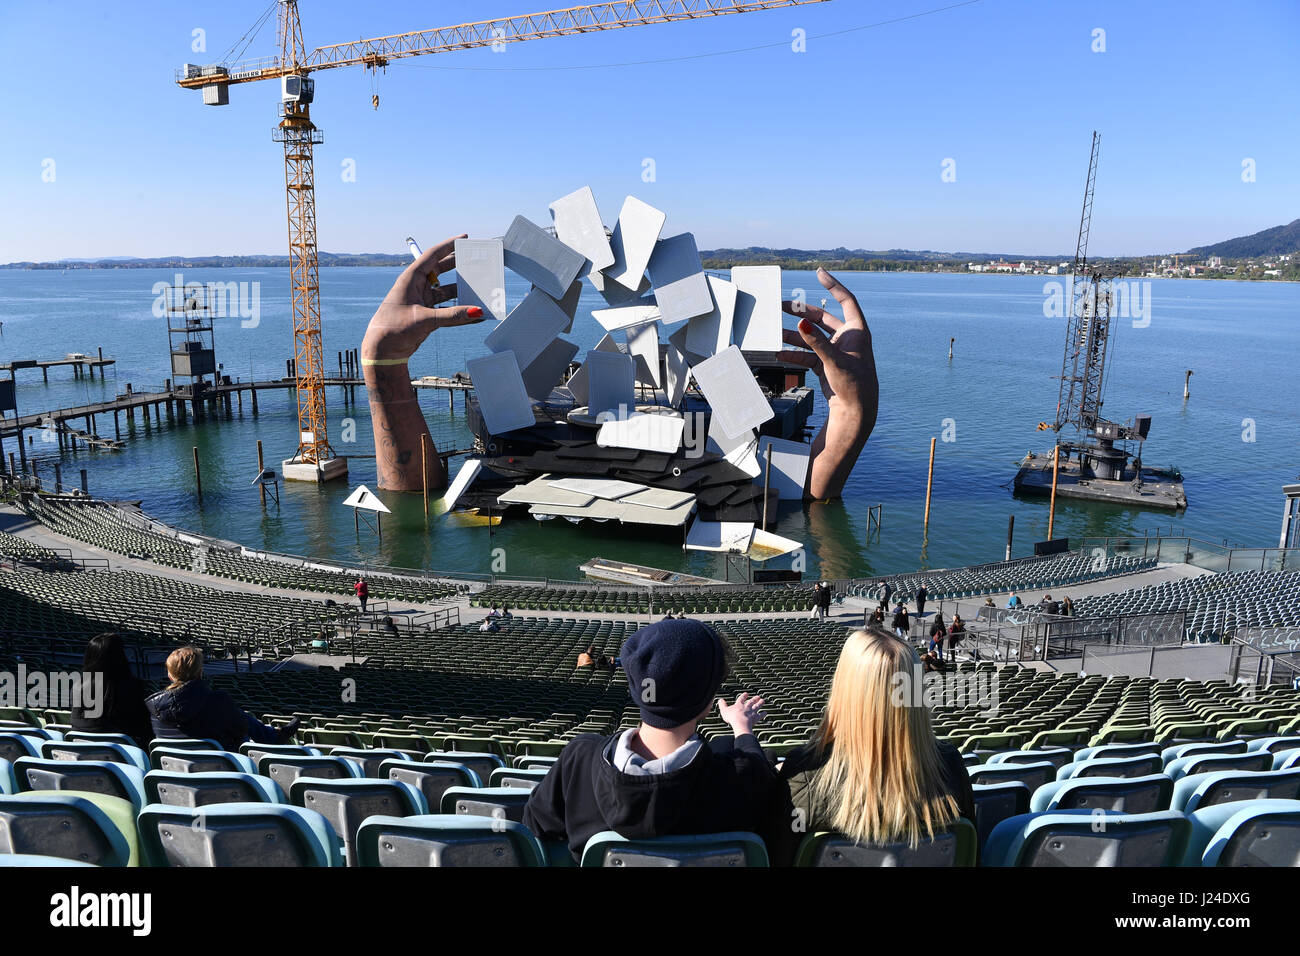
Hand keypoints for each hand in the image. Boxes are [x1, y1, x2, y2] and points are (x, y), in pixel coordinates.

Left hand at [361, 233, 483, 361]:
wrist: (382, 350)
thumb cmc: (393, 328)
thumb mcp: (425, 319)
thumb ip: (453, 316)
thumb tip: (477, 311)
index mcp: (411, 279)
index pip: (432, 256)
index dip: (449, 246)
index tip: (465, 238)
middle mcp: (417, 287)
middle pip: (441, 270)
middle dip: (458, 264)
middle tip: (475, 258)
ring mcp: (423, 301)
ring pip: (447, 291)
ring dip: (462, 290)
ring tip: (479, 287)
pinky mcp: (427, 316)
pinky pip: (448, 310)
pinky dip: (460, 311)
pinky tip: (474, 314)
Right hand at [717, 691, 764, 735]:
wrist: (740, 723)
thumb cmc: (732, 717)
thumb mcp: (724, 710)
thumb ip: (722, 705)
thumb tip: (720, 699)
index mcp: (739, 705)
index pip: (741, 699)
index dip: (744, 696)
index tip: (746, 693)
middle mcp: (746, 707)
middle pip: (751, 702)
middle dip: (754, 699)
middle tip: (758, 696)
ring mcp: (752, 712)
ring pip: (757, 706)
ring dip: (760, 703)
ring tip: (763, 700)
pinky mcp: (755, 718)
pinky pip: (760, 715)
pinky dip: (763, 714)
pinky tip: (765, 713)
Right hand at [781, 267, 878, 499]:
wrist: (856, 414)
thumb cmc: (854, 387)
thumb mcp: (834, 362)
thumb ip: (816, 342)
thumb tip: (801, 324)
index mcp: (857, 332)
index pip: (846, 300)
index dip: (833, 285)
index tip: (819, 273)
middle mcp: (847, 340)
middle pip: (822, 318)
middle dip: (801, 312)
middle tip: (780, 306)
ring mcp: (836, 353)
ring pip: (812, 338)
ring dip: (793, 334)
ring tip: (773, 330)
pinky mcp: (827, 366)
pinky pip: (808, 355)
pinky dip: (794, 354)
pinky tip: (779, 355)